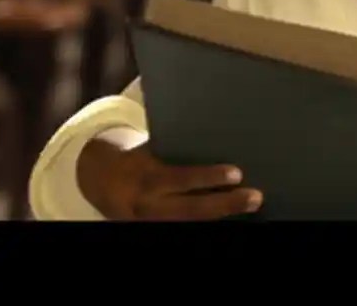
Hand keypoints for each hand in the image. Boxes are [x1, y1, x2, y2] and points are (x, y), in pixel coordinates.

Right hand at [77, 130, 262, 220]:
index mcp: (147, 178)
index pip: (181, 179)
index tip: (237, 173)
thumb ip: (174, 146)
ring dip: (224, 215)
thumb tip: (212, 125)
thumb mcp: (148, 149)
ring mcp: (152, 222)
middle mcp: (149, 205)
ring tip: (251, 205)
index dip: (208, 178)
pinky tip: (233, 215)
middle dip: (226, 204)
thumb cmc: (135, 158)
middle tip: (256, 197)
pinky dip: (210, 221)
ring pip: (192, 222)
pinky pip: (186, 227)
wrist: (100, 183)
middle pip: (192, 209)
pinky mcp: (156, 230)